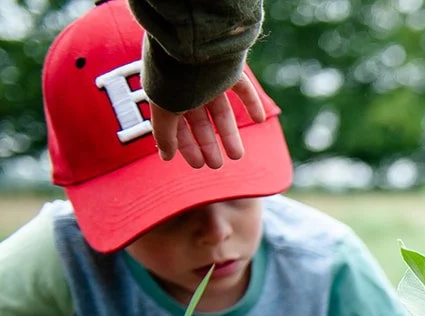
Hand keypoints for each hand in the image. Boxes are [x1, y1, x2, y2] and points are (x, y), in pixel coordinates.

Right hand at [149, 72, 265, 168]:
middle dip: (207, 144)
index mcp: (169, 95)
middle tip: (216, 165)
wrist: (193, 42)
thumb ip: (164, 134)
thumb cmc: (173, 75)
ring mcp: (210, 78)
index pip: (178, 125)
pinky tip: (259, 119)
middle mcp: (188, 87)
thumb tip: (165, 158)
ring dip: (230, 133)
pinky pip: (243, 88)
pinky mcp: (229, 69)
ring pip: (222, 110)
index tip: (197, 165)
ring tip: (237, 156)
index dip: (186, 145)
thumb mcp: (165, 109)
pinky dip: (252, 103)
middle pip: (200, 120)